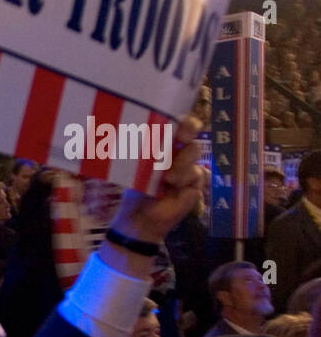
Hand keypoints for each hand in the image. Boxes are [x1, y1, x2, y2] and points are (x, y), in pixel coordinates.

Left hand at [109, 115, 202, 244]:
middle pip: (192, 131)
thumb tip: (136, 132)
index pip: (178, 122)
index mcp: (163, 144)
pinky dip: (186, 180)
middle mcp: (178, 151)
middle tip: (182, 138)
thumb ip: (143, 151)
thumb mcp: (137, 168)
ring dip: (181, 164)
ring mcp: (189, 165)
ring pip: (194, 151)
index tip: (177, 123)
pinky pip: (199, 173)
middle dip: (189, 130)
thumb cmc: (136, 189)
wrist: (141, 216)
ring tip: (167, 179)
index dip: (183, 119)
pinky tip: (175, 188)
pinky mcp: (197, 181)